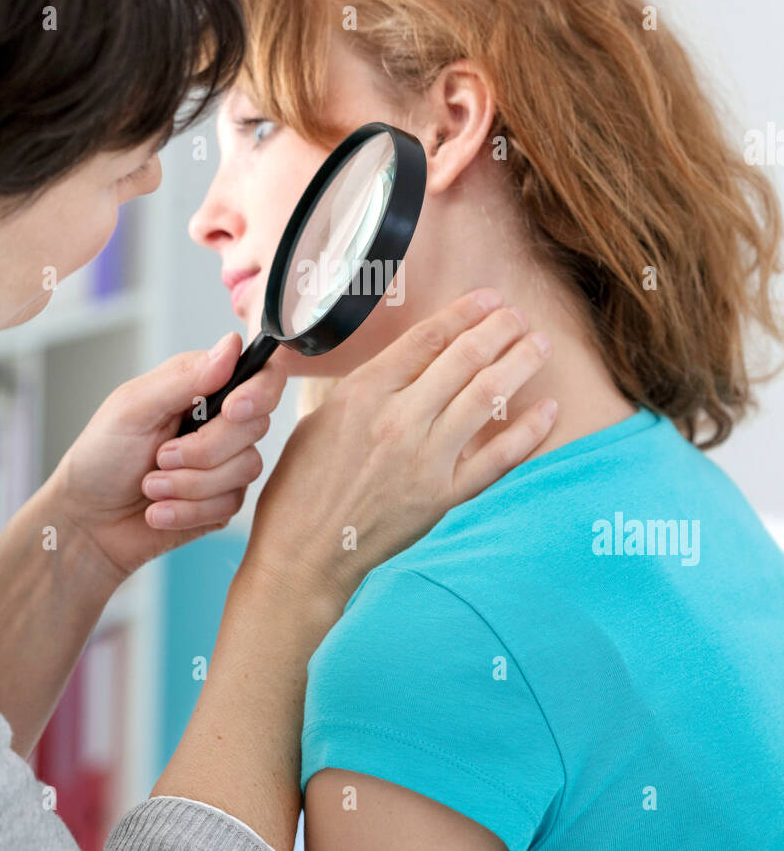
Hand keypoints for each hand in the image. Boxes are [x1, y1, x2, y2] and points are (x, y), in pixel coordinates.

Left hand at [48, 333, 286, 581]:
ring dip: (189, 485)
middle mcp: (221, 421)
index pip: (260, 375)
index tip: (232, 411)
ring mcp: (225, 462)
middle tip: (159, 458)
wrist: (87, 520)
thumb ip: (184, 378)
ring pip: (246, 468)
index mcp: (202, 386)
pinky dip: (187, 510)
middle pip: (255, 425)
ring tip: (151, 487)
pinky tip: (158, 510)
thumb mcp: (133, 408)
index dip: (259, 392)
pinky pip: (231, 504)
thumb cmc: (101, 456)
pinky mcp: (223, 500)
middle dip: (204, 450)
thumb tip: (231, 345)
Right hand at [243, 289, 556, 604]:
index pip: (427, 338)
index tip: (487, 299)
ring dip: (519, 365)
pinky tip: (547, 409)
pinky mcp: (443, 496)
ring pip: (487, 397)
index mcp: (363, 393)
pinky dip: (528, 431)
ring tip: (538, 345)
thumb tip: (402, 360)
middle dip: (499, 329)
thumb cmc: (302, 485)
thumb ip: (364, 386)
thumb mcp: (320, 417)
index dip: (464, 313)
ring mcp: (425, 459)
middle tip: (519, 315)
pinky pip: (498, 458)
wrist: (304, 552)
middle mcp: (399, 420)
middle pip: (464, 359)